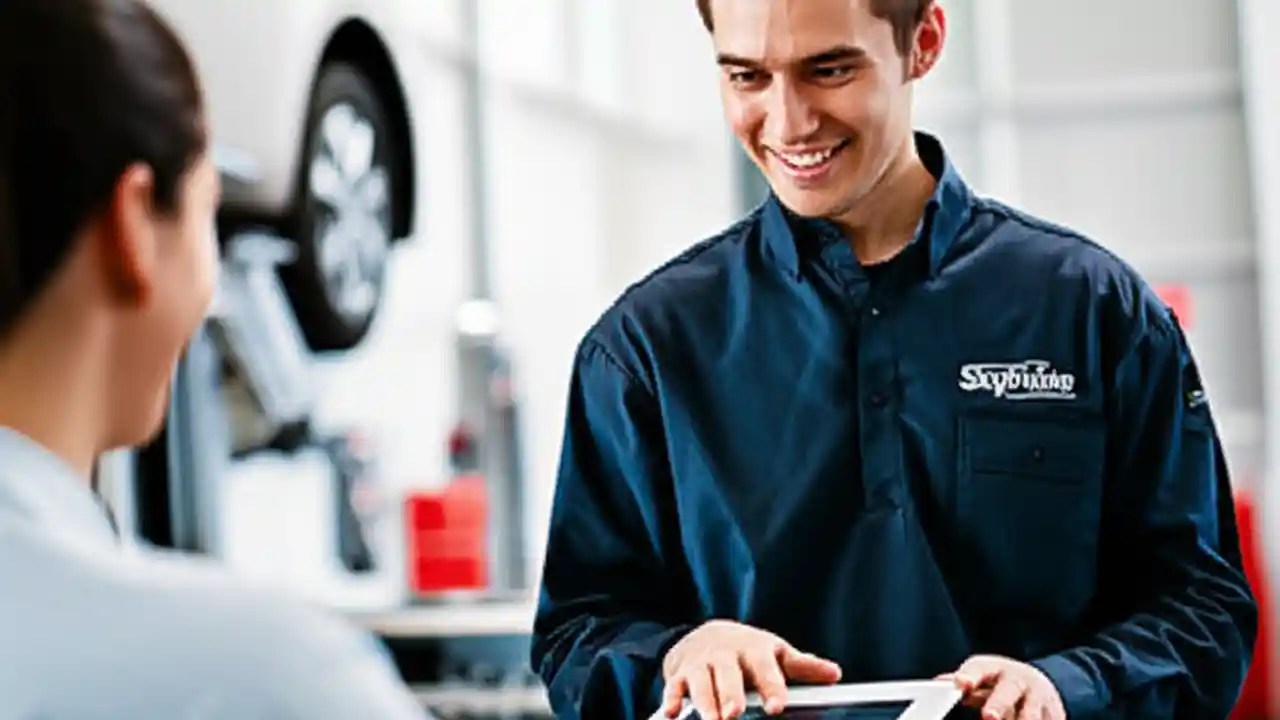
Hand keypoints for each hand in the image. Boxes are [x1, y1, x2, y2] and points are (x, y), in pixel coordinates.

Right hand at [660, 620, 841, 719]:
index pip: (764, 668)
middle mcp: (725, 655)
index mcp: (754, 650)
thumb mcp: (775, 652)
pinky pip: (674, 687)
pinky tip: (672, 714)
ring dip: (704, 702)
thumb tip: (834, 674)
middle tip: (735, 713)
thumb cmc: (748, 650)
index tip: (776, 706)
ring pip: (700, 683)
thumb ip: (802, 666)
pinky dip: (672, 699)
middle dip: (730, 694)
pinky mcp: (680, 674)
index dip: (771, 687)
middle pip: (727, 674)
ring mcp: (701, 664)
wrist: (706, 633)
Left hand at [938, 655, 1065, 719]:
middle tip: (989, 716)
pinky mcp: (1055, 715)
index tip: (961, 684)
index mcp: (995, 669)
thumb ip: (964, 681)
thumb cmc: (1001, 683)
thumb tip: (938, 683)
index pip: (979, 669)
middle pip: (1008, 692)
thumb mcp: (983, 676)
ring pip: (1029, 714)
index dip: (970, 676)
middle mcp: (1018, 681)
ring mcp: (1039, 699)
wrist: (1040, 684)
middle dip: (999, 705)